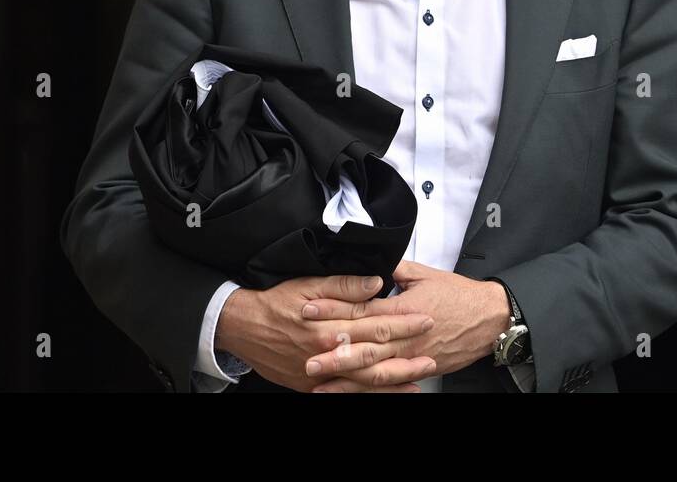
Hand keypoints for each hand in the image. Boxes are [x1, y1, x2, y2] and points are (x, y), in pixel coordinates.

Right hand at [216, 274, 437, 392]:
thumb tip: (377, 283)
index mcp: (333, 324)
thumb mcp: (310, 284)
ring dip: (393, 380)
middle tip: (433, 355)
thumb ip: (346, 286)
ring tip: (418, 381)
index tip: (427, 319)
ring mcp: (321, 372)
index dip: (404, 322)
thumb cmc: (277, 302)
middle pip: (377, 355)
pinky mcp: (311, 385)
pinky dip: (367, 394)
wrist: (243, 327)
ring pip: (364, 379)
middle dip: (407, 356)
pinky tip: (385, 393)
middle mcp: (329, 352)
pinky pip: (345, 392)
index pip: (378, 322)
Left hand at [298, 260, 509, 391]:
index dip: (333, 309)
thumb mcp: (424, 274)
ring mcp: (412, 356)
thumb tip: (371, 263)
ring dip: (346, 377)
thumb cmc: (458, 294)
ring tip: (320, 382)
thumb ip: (395, 269)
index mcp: (403, 308)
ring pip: (375, 370)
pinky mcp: (420, 369)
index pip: (362, 308)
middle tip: (306, 356)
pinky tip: (351, 393)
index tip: (308, 309)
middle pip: (364, 345)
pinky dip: (371, 391)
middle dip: (333, 352)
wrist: (488, 318)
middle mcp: (406, 336)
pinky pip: (391, 383)